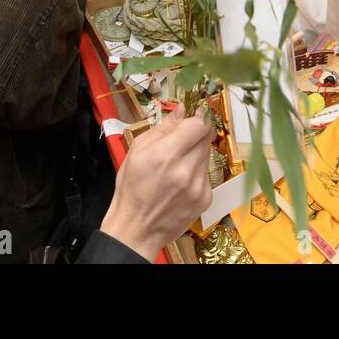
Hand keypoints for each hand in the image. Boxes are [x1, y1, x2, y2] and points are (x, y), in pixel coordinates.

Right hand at [100, 106, 213, 261]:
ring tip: (177, 163)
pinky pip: (206, 174)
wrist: (136, 228)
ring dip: (196, 152)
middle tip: (183, 137)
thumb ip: (163, 128)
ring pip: (207, 155)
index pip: (199, 125)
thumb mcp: (137, 151)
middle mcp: (187, 169)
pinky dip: (196, 172)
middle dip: (197, 132)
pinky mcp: (206, 198)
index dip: (200, 115)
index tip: (197, 111)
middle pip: (206, 137)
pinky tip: (180, 181)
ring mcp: (199, 186)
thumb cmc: (131, 187)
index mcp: (167, 154)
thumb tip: (182, 110)